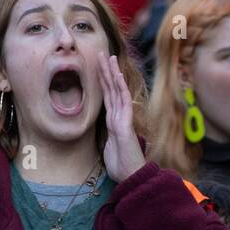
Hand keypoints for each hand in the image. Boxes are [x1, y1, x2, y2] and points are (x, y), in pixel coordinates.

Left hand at [95, 53, 144, 182]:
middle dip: (106, 70)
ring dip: (112, 73)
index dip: (103, 80)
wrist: (131, 176)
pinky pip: (122, 101)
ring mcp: (123, 118)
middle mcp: (118, 115)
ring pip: (117, 90)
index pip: (107, 95)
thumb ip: (108, 137)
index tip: (98, 66)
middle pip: (111, 88)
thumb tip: (105, 135)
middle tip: (102, 53)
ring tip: (109, 57)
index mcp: (113, 120)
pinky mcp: (125, 123)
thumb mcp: (108, 148)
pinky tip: (118, 75)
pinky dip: (120, 87)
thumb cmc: (121, 164)